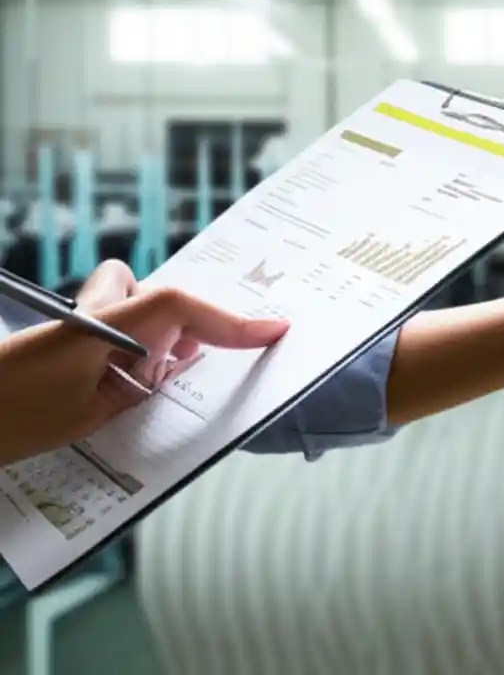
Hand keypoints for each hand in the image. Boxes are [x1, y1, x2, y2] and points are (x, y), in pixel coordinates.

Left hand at [0, 261, 289, 464]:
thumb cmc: (5, 415)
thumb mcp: (82, 415)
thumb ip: (134, 384)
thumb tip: (172, 365)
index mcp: (100, 326)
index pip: (179, 305)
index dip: (231, 319)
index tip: (272, 330)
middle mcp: (86, 314)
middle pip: (149, 293)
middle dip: (172, 326)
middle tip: (171, 367)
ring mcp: (69, 325)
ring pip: (125, 307)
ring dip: (141, 339)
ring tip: (128, 386)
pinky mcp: (56, 342)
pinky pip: (107, 331)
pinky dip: (120, 354)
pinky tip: (104, 392)